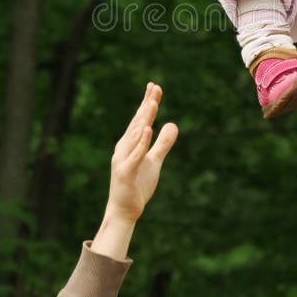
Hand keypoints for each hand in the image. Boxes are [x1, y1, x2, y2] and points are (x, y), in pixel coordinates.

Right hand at [104, 83, 177, 224]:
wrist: (124, 211)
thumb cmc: (137, 185)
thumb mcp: (154, 161)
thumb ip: (163, 143)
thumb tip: (173, 124)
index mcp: (130, 143)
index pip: (140, 119)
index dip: (147, 102)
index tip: (155, 86)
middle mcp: (124, 147)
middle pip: (138, 122)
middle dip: (147, 104)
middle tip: (155, 87)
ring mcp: (123, 159)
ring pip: (135, 135)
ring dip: (144, 118)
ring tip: (153, 103)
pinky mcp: (125, 172)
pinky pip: (135, 155)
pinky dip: (141, 142)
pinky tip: (147, 130)